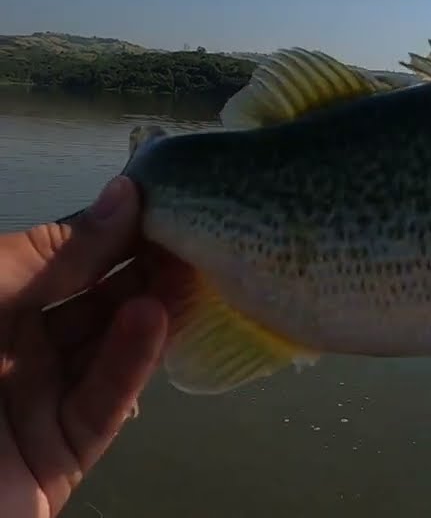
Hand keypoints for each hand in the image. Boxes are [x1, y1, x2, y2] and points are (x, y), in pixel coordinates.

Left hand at [0, 177, 171, 517]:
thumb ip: (56, 250)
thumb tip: (127, 194)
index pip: (65, 257)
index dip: (113, 229)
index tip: (166, 203)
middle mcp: (17, 348)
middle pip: (96, 301)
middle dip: (144, 267)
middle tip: (196, 239)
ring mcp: (42, 401)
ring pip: (108, 349)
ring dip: (147, 309)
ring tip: (188, 274)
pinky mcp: (63, 452)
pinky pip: (102, 401)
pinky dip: (131, 362)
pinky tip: (154, 320)